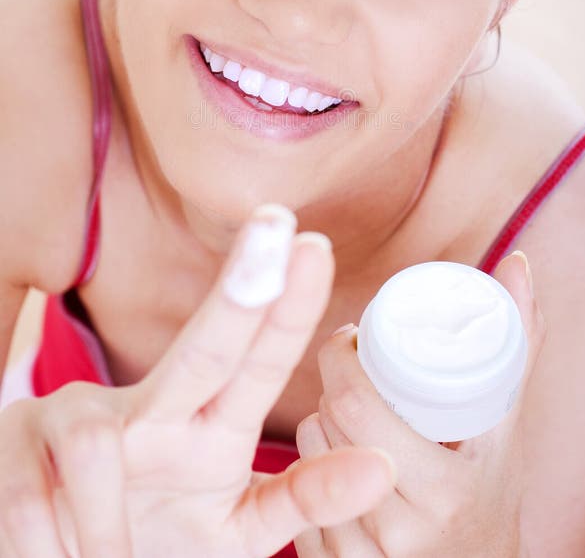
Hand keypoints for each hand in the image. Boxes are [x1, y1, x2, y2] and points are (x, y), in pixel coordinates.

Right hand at [0, 204, 395, 557]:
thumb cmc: (159, 538)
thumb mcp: (235, 529)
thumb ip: (301, 497)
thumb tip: (382, 466)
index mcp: (211, 425)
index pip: (256, 360)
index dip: (287, 306)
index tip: (314, 243)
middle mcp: (154, 408)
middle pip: (204, 348)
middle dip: (242, 293)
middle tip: (278, 225)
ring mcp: (81, 415)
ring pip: (98, 445)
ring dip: (102, 525)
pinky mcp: (19, 442)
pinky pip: (37, 498)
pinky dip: (52, 543)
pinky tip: (55, 553)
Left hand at [295, 251, 545, 556]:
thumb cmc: (491, 491)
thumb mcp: (505, 427)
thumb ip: (517, 346)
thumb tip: (517, 263)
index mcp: (441, 491)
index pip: (357, 404)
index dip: (339, 357)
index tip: (348, 335)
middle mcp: (397, 533)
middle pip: (327, 425)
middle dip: (332, 383)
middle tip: (351, 364)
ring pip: (307, 458)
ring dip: (320, 421)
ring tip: (349, 410)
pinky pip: (298, 500)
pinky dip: (312, 467)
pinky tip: (338, 458)